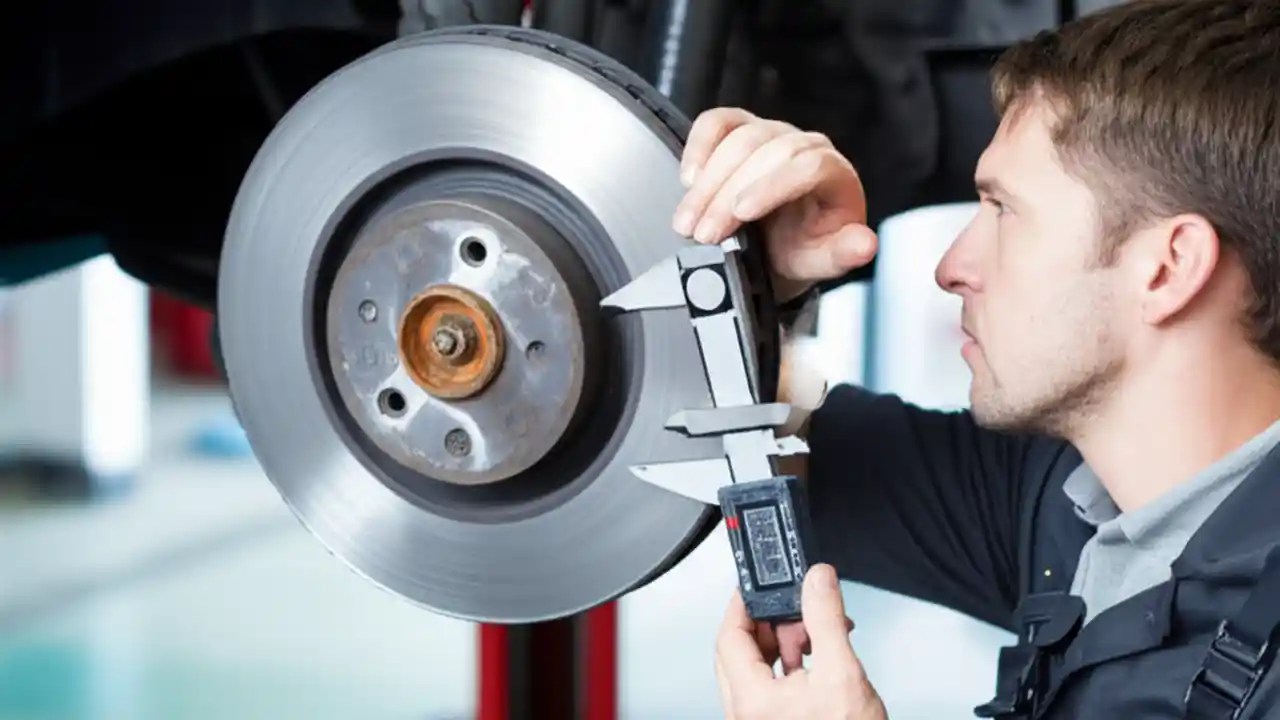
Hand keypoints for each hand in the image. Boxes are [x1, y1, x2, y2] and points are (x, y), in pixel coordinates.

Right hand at [673, 108, 877, 301]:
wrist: (774, 246)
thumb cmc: (799, 249)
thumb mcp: (819, 260)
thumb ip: (841, 254)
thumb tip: (865, 245)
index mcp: (835, 175)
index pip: (810, 165)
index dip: (774, 184)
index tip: (742, 212)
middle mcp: (805, 146)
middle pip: (767, 151)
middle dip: (728, 194)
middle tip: (704, 233)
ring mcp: (771, 133)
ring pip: (739, 139)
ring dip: (707, 183)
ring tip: (688, 223)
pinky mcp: (740, 129)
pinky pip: (718, 122)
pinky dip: (699, 147)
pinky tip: (688, 179)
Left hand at [715, 564, 887, 719]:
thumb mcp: (843, 673)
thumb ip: (826, 620)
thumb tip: (817, 581)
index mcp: (751, 700)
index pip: (729, 636)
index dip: (743, 603)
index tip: (756, 584)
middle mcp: (746, 713)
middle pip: (740, 651)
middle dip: (771, 624)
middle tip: (795, 608)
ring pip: (756, 669)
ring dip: (784, 644)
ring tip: (816, 635)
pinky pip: (771, 687)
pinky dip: (791, 666)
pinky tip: (818, 660)